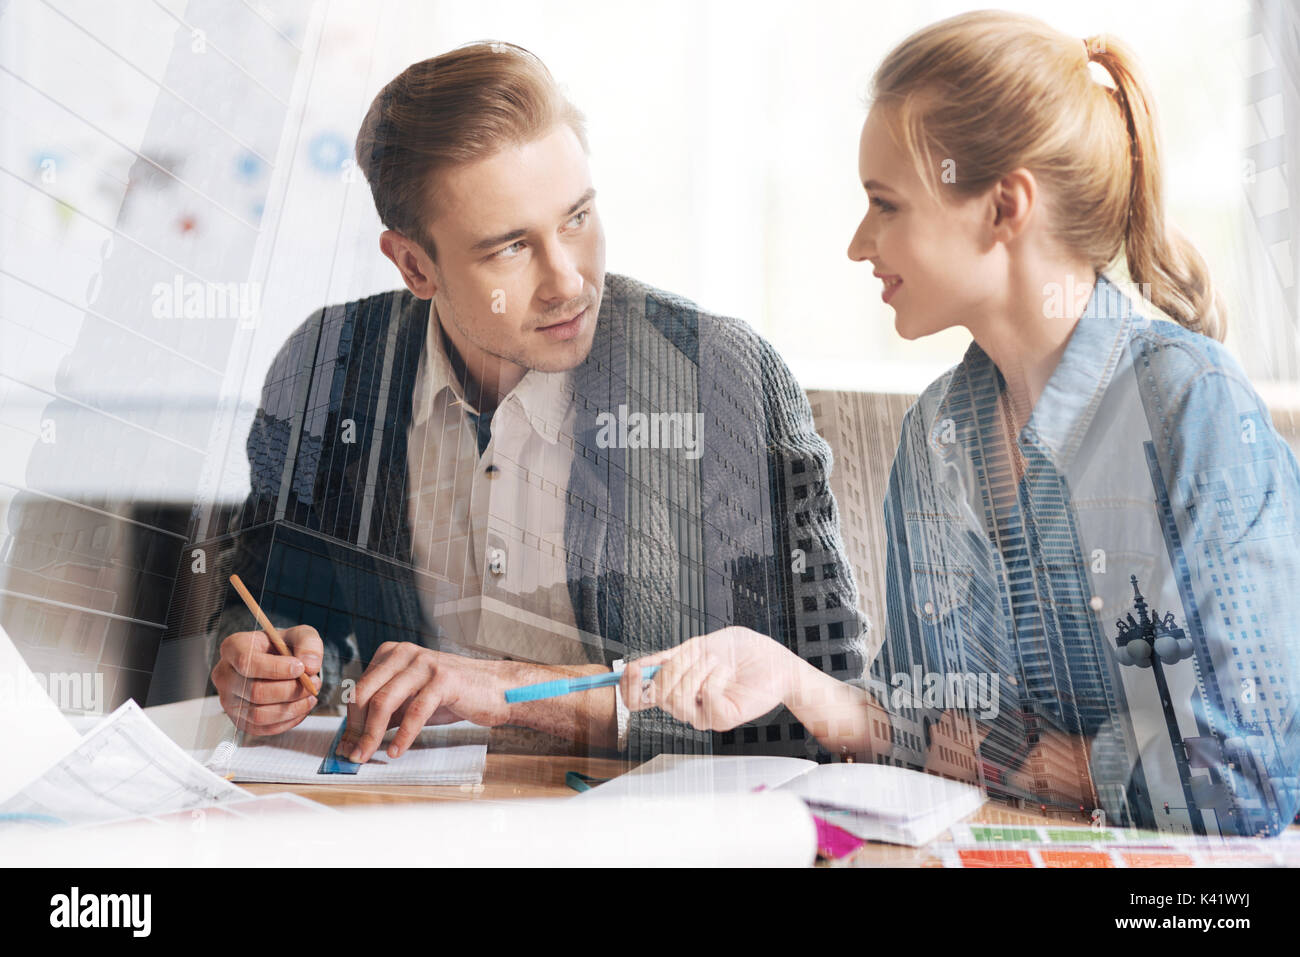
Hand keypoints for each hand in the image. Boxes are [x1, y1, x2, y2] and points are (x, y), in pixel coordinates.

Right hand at [212, 625, 321, 734]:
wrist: (279, 662)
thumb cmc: (285, 646)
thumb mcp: (300, 635)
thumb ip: (308, 643)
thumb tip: (310, 666)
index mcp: (233, 647)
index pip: (246, 662)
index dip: (276, 668)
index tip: (300, 668)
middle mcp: (224, 675)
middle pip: (255, 691)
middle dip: (290, 690)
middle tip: (314, 683)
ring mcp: (229, 701)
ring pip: (258, 714)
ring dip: (292, 708)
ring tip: (310, 695)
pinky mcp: (239, 720)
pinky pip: (263, 728)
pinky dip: (288, 721)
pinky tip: (302, 707)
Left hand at [337, 642, 511, 763]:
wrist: (495, 690)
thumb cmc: (453, 696)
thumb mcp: (412, 703)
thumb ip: (385, 716)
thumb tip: (354, 740)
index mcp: (393, 653)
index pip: (359, 688)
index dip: (350, 720)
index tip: (347, 744)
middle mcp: (405, 653)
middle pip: (366, 694)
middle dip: (355, 729)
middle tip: (353, 754)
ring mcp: (424, 664)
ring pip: (385, 702)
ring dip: (371, 735)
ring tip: (367, 755)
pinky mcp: (443, 679)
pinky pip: (415, 711)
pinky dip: (403, 736)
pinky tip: (397, 751)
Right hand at [620, 627, 800, 731]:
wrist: (775, 661)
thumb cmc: (742, 653)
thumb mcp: (698, 645)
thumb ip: (669, 656)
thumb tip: (638, 664)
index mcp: (676, 688)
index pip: (638, 699)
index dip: (628, 687)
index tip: (631, 670)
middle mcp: (686, 704)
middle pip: (656, 694)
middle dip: (675, 666)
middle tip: (697, 653)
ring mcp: (703, 714)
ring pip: (677, 698)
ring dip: (696, 670)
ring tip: (715, 661)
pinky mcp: (722, 719)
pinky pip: (705, 698)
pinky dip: (715, 677)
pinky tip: (726, 672)